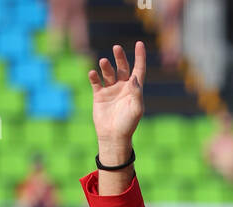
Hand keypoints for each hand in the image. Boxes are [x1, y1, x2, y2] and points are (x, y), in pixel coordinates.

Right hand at [88, 42, 145, 157]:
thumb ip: (137, 93)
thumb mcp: (136, 110)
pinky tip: (93, 73)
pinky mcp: (99, 95)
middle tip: (117, 48)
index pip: (138, 70)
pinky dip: (94, 76)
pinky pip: (96, 82)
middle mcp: (122, 87)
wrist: (113, 136)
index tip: (140, 44)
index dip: (140, 57)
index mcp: (134, 90)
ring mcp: (110, 90)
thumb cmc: (128, 125)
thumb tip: (134, 77)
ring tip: (104, 62)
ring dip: (106, 66)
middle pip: (122, 67)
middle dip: (120, 57)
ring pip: (108, 73)